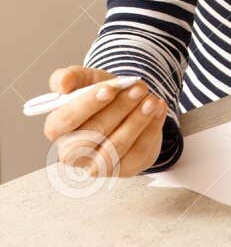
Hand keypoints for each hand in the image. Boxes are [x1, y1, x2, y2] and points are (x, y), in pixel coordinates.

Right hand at [42, 66, 168, 181]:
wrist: (127, 105)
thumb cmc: (101, 95)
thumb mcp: (85, 79)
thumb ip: (70, 76)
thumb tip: (63, 84)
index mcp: (57, 129)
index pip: (66, 120)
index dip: (87, 104)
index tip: (110, 89)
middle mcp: (72, 153)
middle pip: (93, 134)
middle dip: (119, 109)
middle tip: (138, 89)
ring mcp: (97, 165)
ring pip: (117, 146)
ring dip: (137, 120)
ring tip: (151, 99)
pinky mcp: (123, 169)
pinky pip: (138, 152)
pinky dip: (151, 129)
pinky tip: (158, 110)